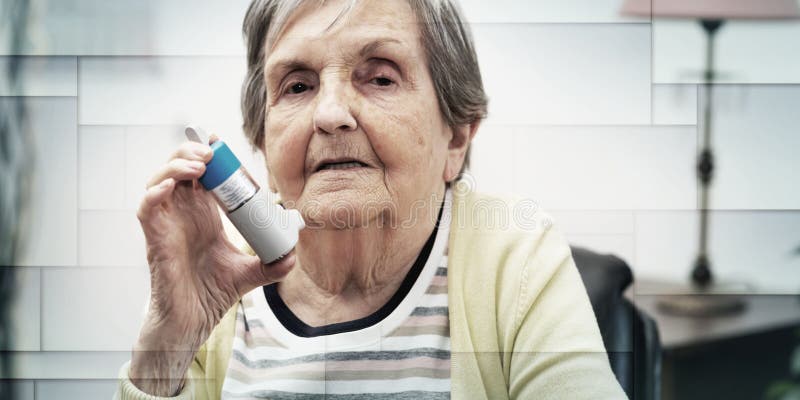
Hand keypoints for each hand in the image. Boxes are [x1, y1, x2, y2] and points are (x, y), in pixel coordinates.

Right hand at [129, 137, 294, 395]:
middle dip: (190, 153)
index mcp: (203, 214)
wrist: (194, 320)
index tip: (218, 141)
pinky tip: (168, 187)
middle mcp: (182, 214)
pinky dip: (153, 193)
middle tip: (211, 153)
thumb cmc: (212, 293)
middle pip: (177, 169)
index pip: (200, 174)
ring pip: (158, 181)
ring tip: (198, 165)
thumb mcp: (249, 273)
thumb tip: (293, 255)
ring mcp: (167, 225)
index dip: (207, 155)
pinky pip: (145, 209)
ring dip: (174, 167)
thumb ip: (271, 264)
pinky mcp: (155, 240)